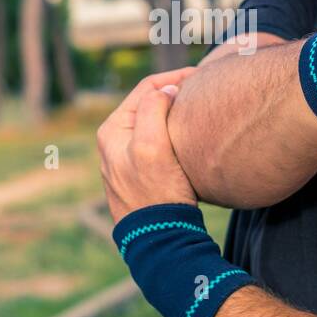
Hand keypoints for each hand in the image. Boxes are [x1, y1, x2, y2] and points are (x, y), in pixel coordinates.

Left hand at [97, 68, 198, 222]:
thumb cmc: (156, 195)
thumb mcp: (152, 147)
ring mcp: (126, 159)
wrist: (160, 240)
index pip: (146, 89)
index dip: (175, 77)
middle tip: (204, 87)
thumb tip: (166, 90)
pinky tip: (192, 134)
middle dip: (175, 92)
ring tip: (200, 106)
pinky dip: (175, 131)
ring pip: (154, 122)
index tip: (202, 75)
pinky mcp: (141, 173)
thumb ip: (154, 109)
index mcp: (112, 130)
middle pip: (149, 103)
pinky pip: (158, 141)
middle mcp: (114, 142)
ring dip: (175, 112)